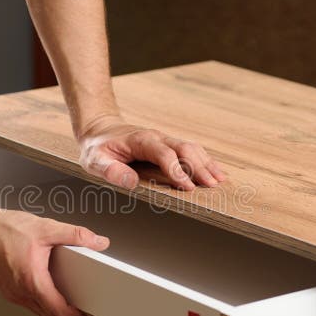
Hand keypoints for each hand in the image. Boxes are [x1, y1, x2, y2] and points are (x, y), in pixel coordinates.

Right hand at [0, 209, 109, 315]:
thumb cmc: (2, 229)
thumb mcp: (46, 228)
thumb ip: (75, 235)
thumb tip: (97, 241)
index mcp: (32, 281)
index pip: (59, 312)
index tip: (88, 315)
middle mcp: (20, 292)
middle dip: (68, 315)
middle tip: (82, 307)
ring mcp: (11, 292)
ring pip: (38, 310)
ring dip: (54, 307)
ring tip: (68, 295)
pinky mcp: (6, 288)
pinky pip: (28, 302)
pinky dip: (41, 299)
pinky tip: (46, 284)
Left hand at [77, 115, 225, 189]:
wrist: (99, 129)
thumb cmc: (98, 147)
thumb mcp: (95, 160)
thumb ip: (111, 171)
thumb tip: (130, 182)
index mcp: (141, 140)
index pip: (164, 154)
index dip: (177, 170)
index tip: (188, 187)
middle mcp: (157, 137)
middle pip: (185, 149)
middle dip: (200, 167)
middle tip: (212, 185)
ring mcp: (164, 140)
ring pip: (191, 148)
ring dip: (206, 163)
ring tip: (220, 180)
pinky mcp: (168, 145)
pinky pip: (190, 150)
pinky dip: (204, 160)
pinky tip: (214, 172)